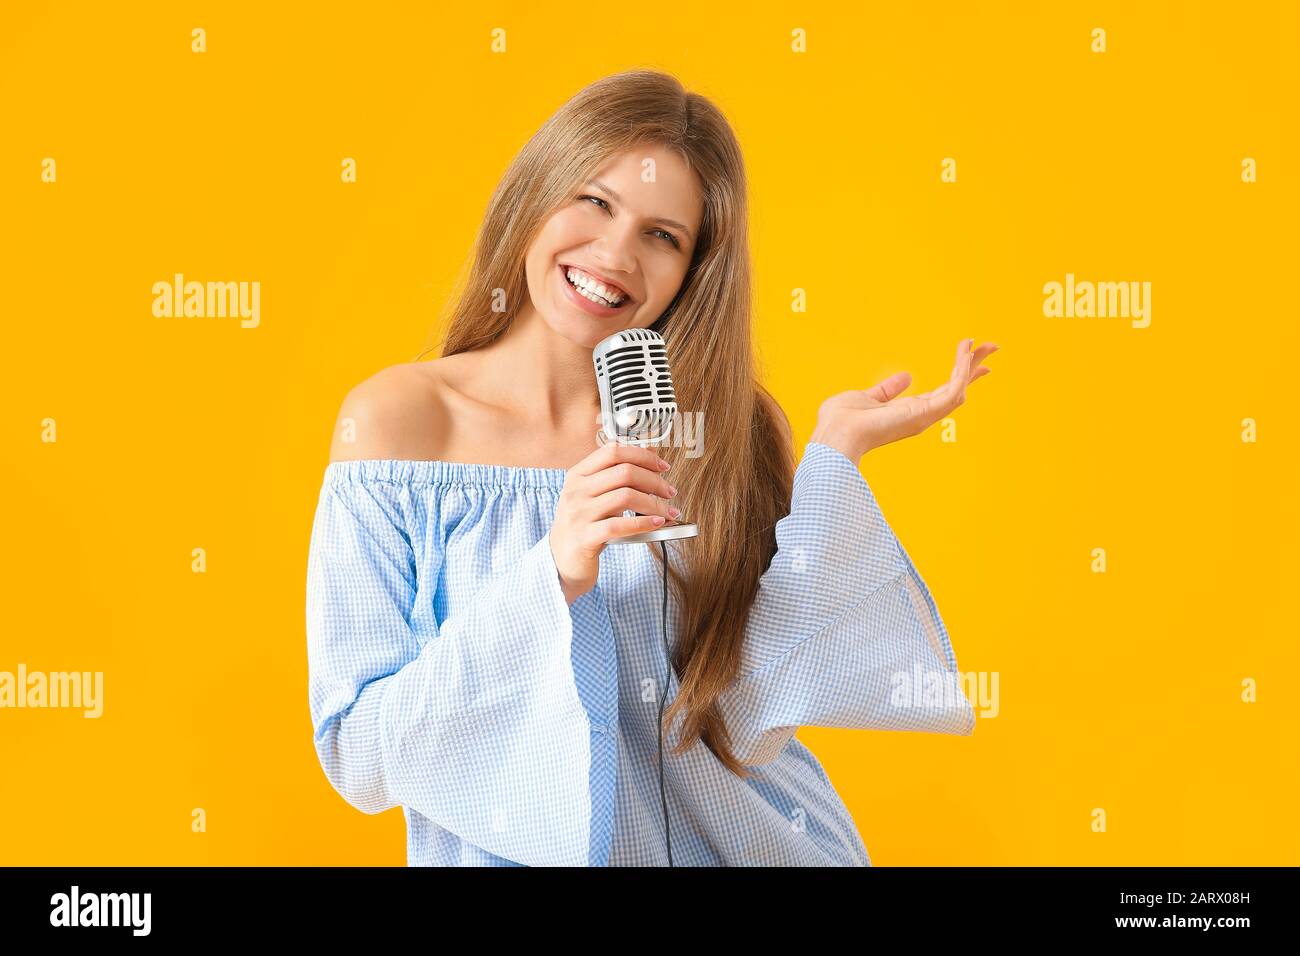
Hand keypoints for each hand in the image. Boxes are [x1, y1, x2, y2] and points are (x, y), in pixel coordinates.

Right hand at [550, 442, 679, 604]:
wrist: (561, 559)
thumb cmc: (585, 524)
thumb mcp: (595, 495)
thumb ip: (617, 475)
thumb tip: (651, 454)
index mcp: (578, 474)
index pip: (613, 452)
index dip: (642, 456)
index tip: (662, 466)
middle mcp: (576, 491)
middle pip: (624, 472)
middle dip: (654, 481)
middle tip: (670, 492)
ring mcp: (578, 513)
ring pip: (625, 496)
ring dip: (655, 503)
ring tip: (669, 511)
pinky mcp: (584, 537)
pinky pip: (619, 525)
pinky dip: (644, 523)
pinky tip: (658, 523)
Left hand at [810, 338, 997, 462]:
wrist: (835, 433)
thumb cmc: (842, 421)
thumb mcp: (868, 397)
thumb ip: (887, 389)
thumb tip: (906, 377)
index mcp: (908, 412)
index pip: (941, 392)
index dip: (958, 375)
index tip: (971, 357)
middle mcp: (921, 416)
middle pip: (957, 389)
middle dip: (973, 368)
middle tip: (991, 347)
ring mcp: (924, 416)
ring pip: (959, 388)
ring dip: (972, 365)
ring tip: (986, 345)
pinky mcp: (924, 413)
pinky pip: (951, 390)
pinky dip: (961, 370)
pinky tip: (965, 353)